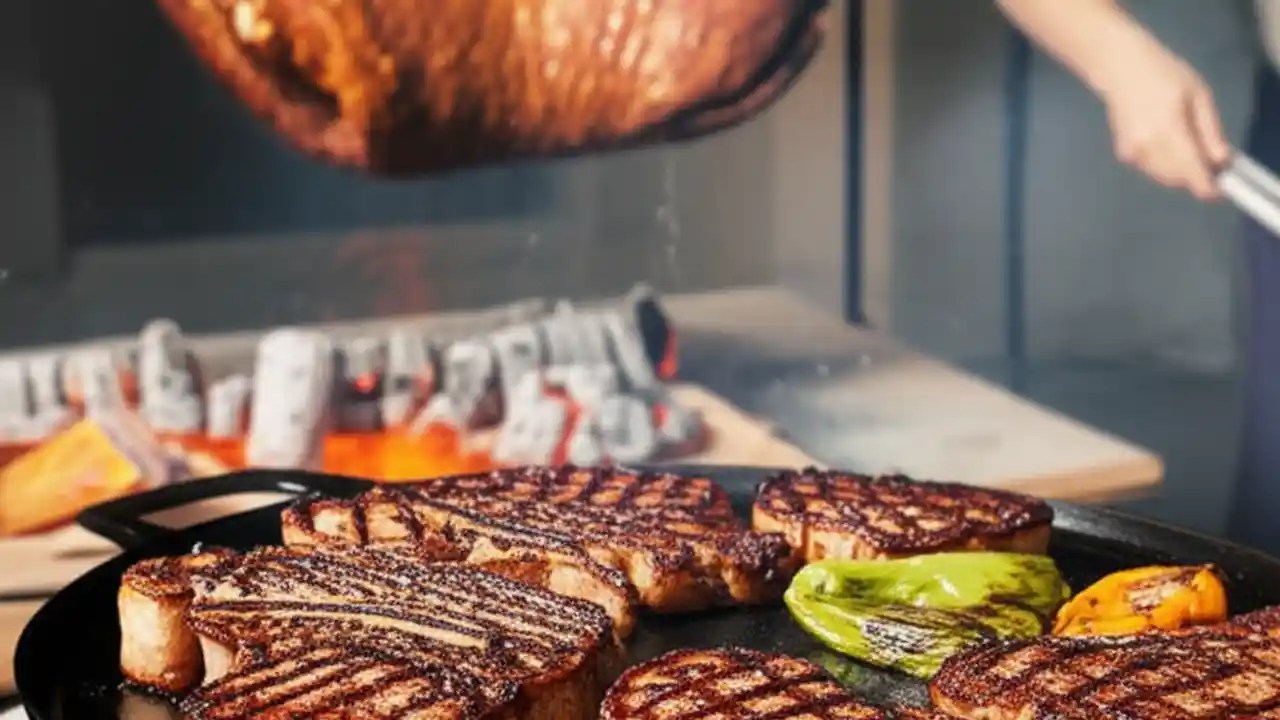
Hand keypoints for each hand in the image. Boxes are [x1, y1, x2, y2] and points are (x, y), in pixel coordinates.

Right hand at [1097, 33, 1230, 200]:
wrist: (1121, 70)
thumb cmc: (1164, 75)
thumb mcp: (1199, 95)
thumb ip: (1210, 131)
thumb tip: (1220, 160)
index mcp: (1168, 132)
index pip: (1191, 173)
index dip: (1207, 187)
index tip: (1218, 189)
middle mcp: (1147, 150)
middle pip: (1178, 179)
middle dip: (1195, 175)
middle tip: (1208, 157)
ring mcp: (1133, 155)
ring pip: (1165, 178)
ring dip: (1180, 172)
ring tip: (1188, 147)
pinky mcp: (1125, 155)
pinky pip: (1152, 170)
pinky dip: (1165, 166)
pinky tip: (1167, 144)